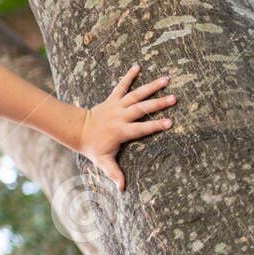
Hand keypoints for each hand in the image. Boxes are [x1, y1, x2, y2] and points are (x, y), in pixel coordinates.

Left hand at [77, 64, 175, 190]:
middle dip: (158, 104)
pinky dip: (128, 76)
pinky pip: (121, 86)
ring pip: (135, 94)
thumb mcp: (103, 161)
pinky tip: (137, 65)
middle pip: (141, 109)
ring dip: (150, 86)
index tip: (170, 123)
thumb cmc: (94, 148)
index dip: (155, 126)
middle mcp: (120, 116)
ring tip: (166, 79)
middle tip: (174, 98)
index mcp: (121, 131)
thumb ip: (114, 173)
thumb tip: (122, 189)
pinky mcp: (112, 99)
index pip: (141, 129)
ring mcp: (116, 106)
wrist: (78, 130)